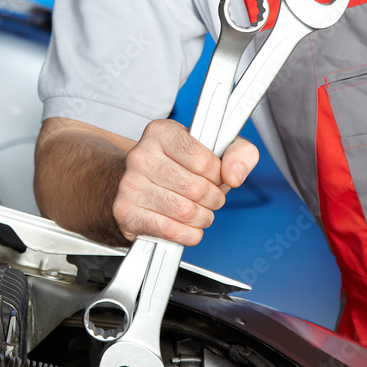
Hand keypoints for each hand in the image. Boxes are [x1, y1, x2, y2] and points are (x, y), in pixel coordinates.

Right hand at [111, 119, 258, 244]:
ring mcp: (130, 183)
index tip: (214, 176)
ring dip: (202, 218)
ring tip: (198, 210)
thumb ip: (240, 153)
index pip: (203, 161)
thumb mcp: (216, 149)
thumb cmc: (182, 167)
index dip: (217, 175)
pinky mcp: (126, 211)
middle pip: (196, 188)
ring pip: (185, 211)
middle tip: (209, 197)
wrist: (141, 185)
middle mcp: (140, 154)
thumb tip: (234, 174)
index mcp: (161, 132)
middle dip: (213, 199)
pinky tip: (186, 225)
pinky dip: (187, 234)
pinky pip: (170, 230)